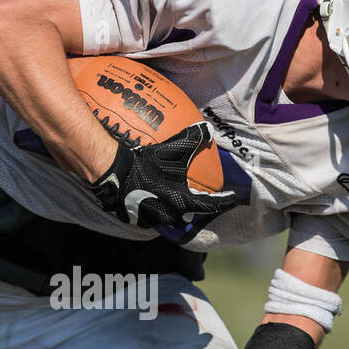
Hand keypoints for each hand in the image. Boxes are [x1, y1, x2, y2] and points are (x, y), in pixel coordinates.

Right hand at [88, 124, 237, 228]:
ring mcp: (154, 219)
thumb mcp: (172, 148)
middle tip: (198, 199)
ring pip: (170, 218)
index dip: (224, 201)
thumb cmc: (146, 165)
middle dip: (195, 208)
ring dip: (174, 209)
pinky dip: (155, 208)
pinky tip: (151, 198)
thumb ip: (192, 138)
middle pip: (189, 215)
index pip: (211, 204)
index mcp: (184, 201)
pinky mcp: (138, 219)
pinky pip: (152, 216)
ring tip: (174, 200)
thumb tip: (208, 129)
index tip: (232, 199)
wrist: (116, 177)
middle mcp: (171, 215)